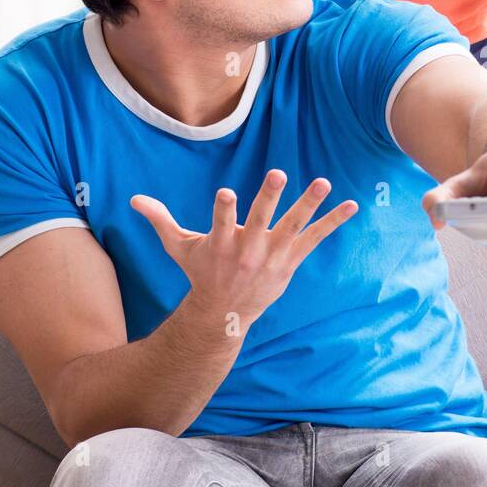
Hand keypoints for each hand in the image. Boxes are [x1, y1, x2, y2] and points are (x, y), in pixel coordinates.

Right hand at [131, 169, 357, 322]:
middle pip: (260, 220)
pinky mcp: (290, 260)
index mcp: (220, 244)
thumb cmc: (201, 273)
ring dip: (309, 204)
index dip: (224, 209)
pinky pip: (315, 238)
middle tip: (277, 174)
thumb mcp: (179, 248)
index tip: (227, 192)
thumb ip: (160, 220)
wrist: (225, 312)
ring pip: (293, 226)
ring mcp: (272, 255)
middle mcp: (248, 249)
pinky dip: (333, 222)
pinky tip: (352, 205)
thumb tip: (134, 198)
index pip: (221, 222)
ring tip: (323, 182)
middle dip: (268, 197)